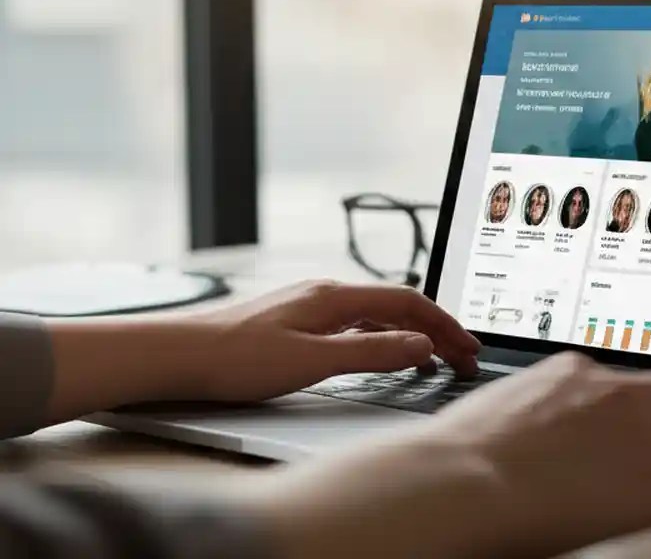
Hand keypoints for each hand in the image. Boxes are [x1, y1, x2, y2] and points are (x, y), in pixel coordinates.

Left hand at [190, 280, 481, 402]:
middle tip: (461, 357)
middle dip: (434, 329)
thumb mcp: (314, 359)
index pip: (408, 303)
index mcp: (335, 297)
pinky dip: (381, 337)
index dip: (444, 325)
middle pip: (396, 307)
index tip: (468, 348)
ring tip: (432, 358)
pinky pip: (355, 324)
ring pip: (376, 315)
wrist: (177, 355)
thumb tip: (421, 345)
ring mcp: (309, 307)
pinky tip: (380, 353)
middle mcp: (326, 294)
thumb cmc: (236, 357)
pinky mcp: (295, 323)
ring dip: (410, 334)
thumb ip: (373, 351)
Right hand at [254, 352, 650, 558]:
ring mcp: (643, 436)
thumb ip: (531, 414)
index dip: (649, 418)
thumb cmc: (454, 458)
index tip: (644, 447)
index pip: (637, 382)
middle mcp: (619, 393)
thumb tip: (526, 438)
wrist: (453, 482)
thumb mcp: (500, 411)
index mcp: (577, 372)